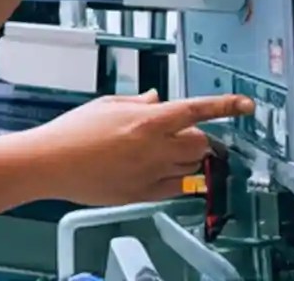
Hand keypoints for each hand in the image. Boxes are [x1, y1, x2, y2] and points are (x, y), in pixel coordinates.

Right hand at [33, 91, 253, 205]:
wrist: (50, 163)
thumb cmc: (70, 133)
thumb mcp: (104, 105)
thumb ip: (136, 102)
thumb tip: (156, 99)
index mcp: (146, 120)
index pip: (197, 110)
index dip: (225, 106)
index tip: (243, 105)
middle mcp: (154, 147)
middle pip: (200, 143)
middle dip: (195, 137)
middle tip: (179, 135)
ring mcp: (151, 172)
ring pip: (193, 166)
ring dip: (188, 158)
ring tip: (164, 153)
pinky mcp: (144, 193)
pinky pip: (178, 188)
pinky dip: (177, 179)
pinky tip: (160, 171)